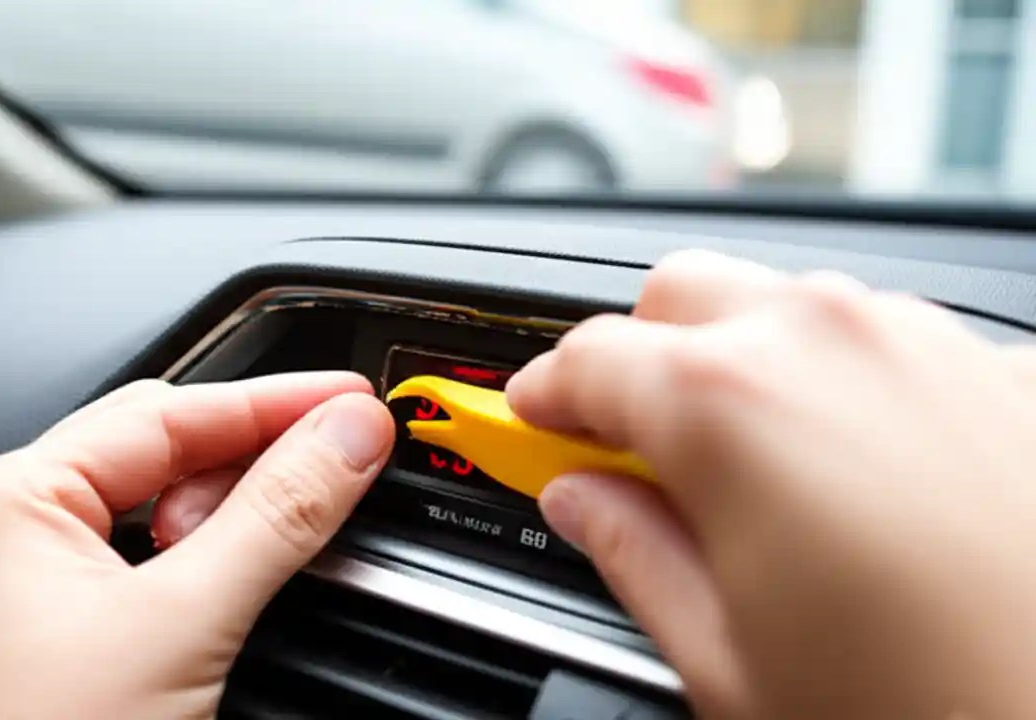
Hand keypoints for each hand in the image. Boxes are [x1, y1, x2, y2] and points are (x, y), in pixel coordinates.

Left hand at [0, 372, 393, 718]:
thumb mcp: (181, 626)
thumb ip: (277, 519)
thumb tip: (345, 438)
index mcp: (9, 500)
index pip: (170, 414)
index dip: (275, 402)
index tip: (353, 402)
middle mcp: (1, 538)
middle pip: (156, 456)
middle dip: (252, 455)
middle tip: (342, 458)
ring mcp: (18, 598)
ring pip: (147, 518)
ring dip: (223, 517)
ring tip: (286, 530)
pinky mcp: (43, 652)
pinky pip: (134, 576)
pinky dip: (195, 569)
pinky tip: (232, 585)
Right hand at [507, 251, 1035, 719]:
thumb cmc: (933, 719)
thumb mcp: (728, 665)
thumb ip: (633, 556)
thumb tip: (588, 505)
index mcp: (733, 406)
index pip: (584, 358)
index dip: (541, 394)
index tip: (535, 422)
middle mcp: (834, 343)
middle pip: (683, 295)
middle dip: (638, 355)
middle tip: (629, 444)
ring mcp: (934, 347)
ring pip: (793, 309)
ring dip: (746, 367)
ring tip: (751, 478)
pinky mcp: (1014, 378)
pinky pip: (893, 349)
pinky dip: (848, 391)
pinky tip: (863, 487)